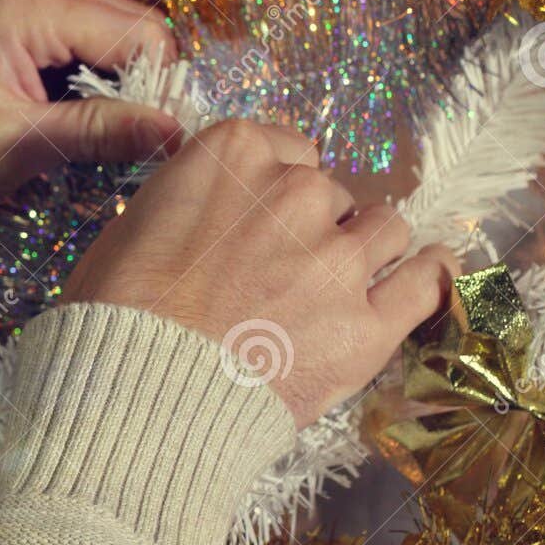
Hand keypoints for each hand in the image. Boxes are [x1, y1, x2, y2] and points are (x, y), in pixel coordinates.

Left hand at [0, 0, 181, 268]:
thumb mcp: (18, 147)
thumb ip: (102, 132)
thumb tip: (180, 132)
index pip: (141, 32)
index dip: (161, 89)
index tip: (164, 144)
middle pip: (131, 25)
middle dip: (140, 84)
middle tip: (134, 146)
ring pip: (110, 33)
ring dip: (115, 84)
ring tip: (97, 138)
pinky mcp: (11, 15)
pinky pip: (78, 39)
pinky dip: (87, 79)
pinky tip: (72, 120)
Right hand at [64, 120, 456, 427]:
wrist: (133, 394)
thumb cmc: (113, 312)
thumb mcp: (134, 226)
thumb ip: (195, 204)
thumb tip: (216, 222)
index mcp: (233, 154)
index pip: (286, 151)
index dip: (273, 188)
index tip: (258, 219)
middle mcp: (294, 192)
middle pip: (331, 193)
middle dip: (311, 226)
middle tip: (277, 272)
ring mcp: (337, 259)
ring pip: (386, 229)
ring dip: (364, 250)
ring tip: (337, 285)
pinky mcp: (366, 326)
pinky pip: (428, 283)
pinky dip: (432, 278)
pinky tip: (430, 277)